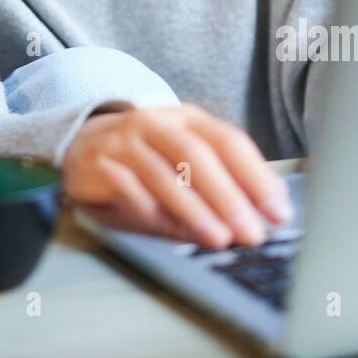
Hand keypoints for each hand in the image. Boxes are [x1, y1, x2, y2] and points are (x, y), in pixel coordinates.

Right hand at [61, 103, 293, 247]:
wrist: (79, 143)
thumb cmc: (143, 158)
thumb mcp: (182, 164)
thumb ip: (217, 187)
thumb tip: (259, 219)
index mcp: (187, 118)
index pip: (228, 142)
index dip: (256, 176)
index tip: (278, 210)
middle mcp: (157, 123)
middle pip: (197, 155)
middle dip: (228, 196)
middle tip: (251, 232)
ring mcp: (125, 141)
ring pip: (163, 173)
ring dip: (194, 209)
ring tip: (218, 238)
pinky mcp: (99, 164)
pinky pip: (127, 188)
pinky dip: (151, 210)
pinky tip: (170, 230)